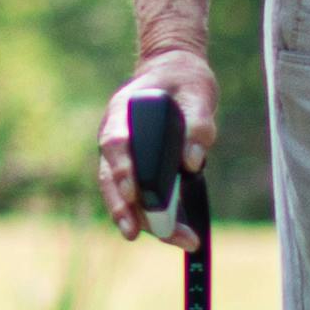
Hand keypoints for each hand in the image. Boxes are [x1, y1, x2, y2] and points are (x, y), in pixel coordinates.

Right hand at [99, 51, 216, 232]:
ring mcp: (121, 154)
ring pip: (121, 193)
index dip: (122, 169)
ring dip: (139, 218)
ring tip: (172, 239)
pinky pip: (136, 195)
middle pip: (111, 178)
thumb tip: (192, 162)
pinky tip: (173, 232)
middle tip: (135, 233)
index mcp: (122, 111)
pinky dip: (151, 214)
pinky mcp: (134, 168)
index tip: (133, 192)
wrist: (174, 71)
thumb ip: (197, 124)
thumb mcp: (198, 92)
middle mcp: (114, 135)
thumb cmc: (183, 80)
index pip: (116, 142)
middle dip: (123, 208)